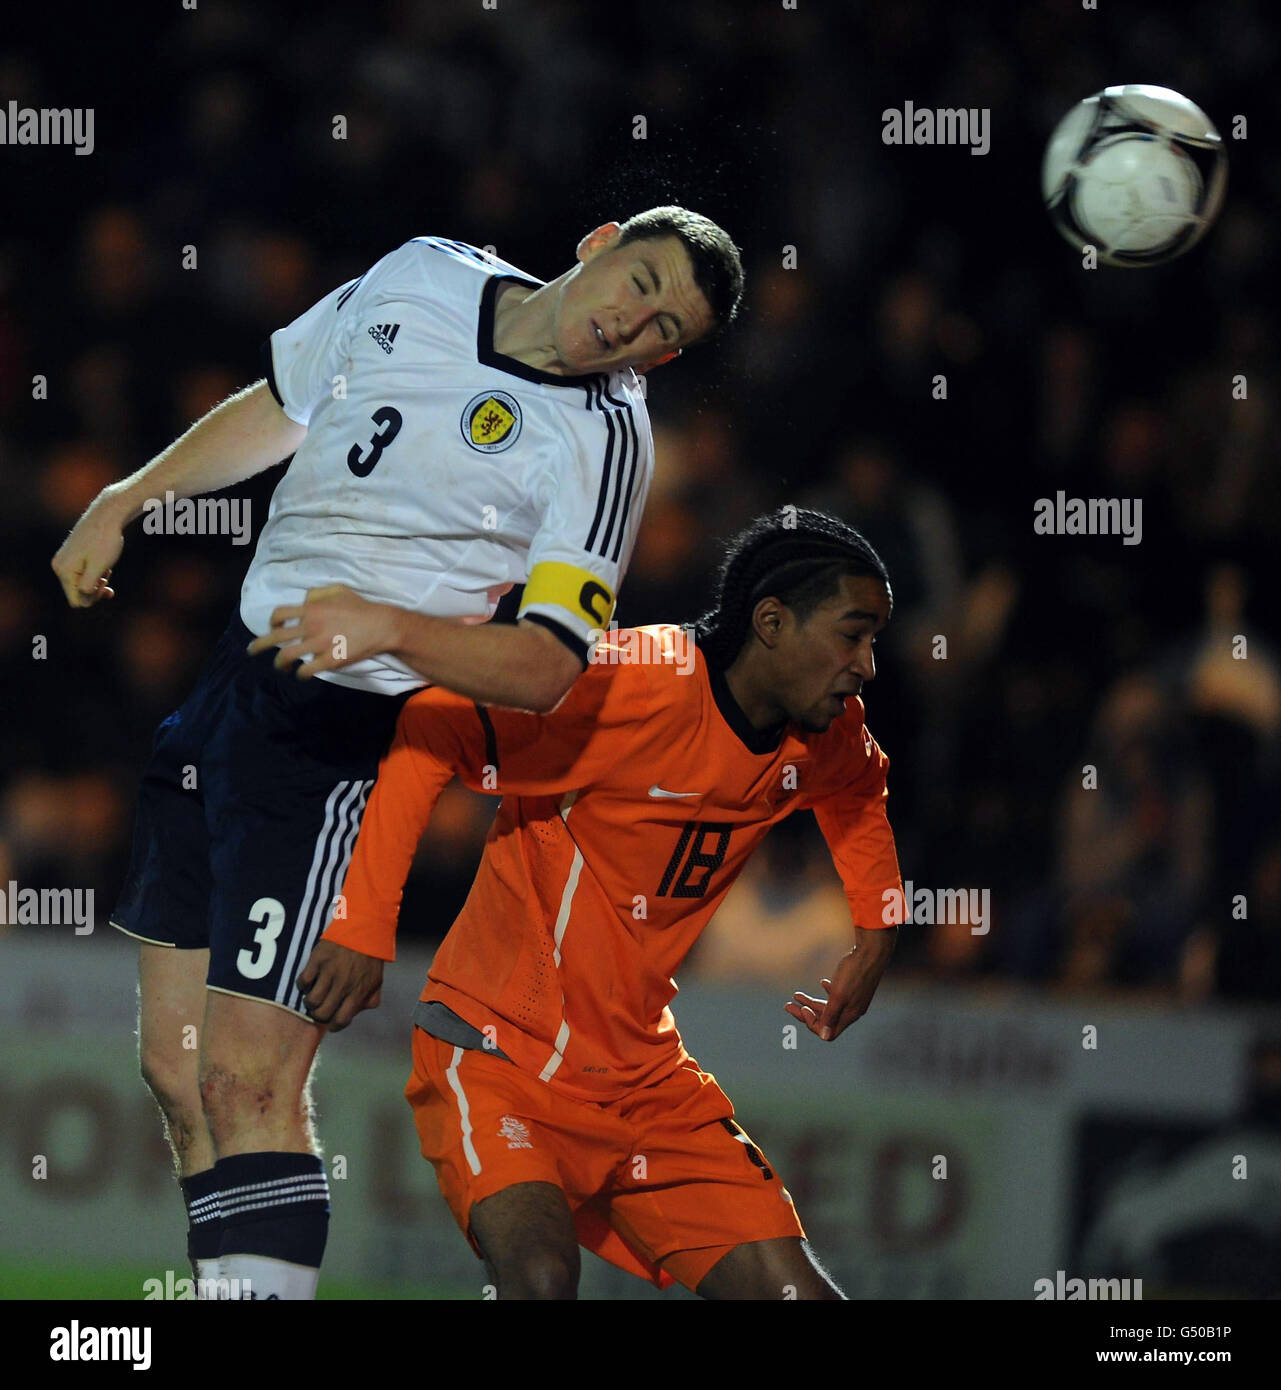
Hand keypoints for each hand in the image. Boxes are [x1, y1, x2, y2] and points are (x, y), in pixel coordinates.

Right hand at [51, 491, 126, 607]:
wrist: (107, 515)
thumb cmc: (105, 541)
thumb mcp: (98, 568)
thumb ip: (88, 586)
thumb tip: (82, 601)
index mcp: (63, 570)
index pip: (77, 601)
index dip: (93, 598)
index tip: (106, 586)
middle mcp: (59, 566)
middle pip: (77, 593)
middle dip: (94, 590)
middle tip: (107, 579)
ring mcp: (64, 560)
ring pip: (80, 584)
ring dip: (95, 582)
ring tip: (106, 569)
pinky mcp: (70, 556)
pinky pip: (81, 575)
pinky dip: (94, 574)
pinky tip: (104, 566)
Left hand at [246, 584, 399, 677]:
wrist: (382, 626)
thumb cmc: (361, 607)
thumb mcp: (338, 590)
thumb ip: (318, 594)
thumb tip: (305, 600)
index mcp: (311, 609)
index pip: (279, 614)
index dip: (271, 622)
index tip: (272, 629)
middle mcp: (310, 626)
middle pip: (275, 637)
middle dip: (258, 645)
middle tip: (251, 651)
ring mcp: (319, 644)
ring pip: (287, 656)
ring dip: (279, 664)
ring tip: (280, 668)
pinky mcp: (330, 660)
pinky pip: (307, 670)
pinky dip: (300, 674)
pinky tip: (301, 675)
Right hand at [297, 939, 384, 1031]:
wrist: (365, 928)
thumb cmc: (370, 957)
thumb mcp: (376, 981)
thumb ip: (369, 1000)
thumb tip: (355, 1014)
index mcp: (358, 992)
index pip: (340, 1021)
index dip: (333, 1026)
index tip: (330, 1022)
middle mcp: (343, 985)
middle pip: (322, 1013)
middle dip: (318, 1015)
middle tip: (320, 1008)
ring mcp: (330, 972)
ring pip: (311, 1000)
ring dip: (310, 1002)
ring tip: (314, 995)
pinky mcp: (318, 960)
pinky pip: (303, 981)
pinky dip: (303, 985)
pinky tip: (310, 980)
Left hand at [785, 926, 896, 1041]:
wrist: (872, 951)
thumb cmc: (854, 972)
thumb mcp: (839, 994)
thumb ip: (831, 1015)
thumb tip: (824, 1037)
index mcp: (849, 1015)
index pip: (827, 1032)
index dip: (812, 1024)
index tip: (803, 1009)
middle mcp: (852, 1010)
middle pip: (825, 1020)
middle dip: (805, 1013)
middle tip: (787, 1005)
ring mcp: (854, 999)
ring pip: (829, 1006)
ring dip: (811, 1002)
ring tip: (795, 995)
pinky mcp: (855, 988)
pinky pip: (838, 995)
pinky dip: (827, 992)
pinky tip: (823, 982)